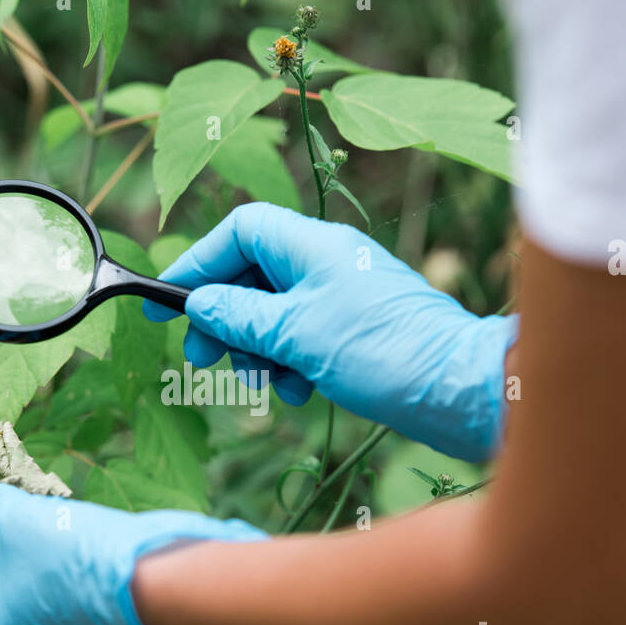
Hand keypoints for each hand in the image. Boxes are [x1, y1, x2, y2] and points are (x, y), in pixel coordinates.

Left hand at [0, 484, 266, 624]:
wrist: (159, 587)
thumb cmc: (74, 559)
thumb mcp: (18, 521)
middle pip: (9, 586)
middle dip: (4, 539)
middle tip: (1, 501)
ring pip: (50, 589)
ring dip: (42, 548)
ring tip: (41, 508)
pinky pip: (85, 593)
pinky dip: (74, 563)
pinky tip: (79, 532)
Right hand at [143, 202, 518, 460]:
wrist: (458, 390)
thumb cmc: (382, 351)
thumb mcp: (295, 334)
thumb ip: (240, 316)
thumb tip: (201, 304)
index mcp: (312, 245)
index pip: (239, 232)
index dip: (198, 263)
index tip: (167, 302)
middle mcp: (327, 262)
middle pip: (252, 275)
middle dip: (223, 318)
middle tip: (202, 358)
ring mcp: (343, 296)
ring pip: (274, 313)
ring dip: (256, 349)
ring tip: (261, 382)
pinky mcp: (356, 331)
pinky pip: (303, 338)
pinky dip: (290, 363)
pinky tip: (298, 392)